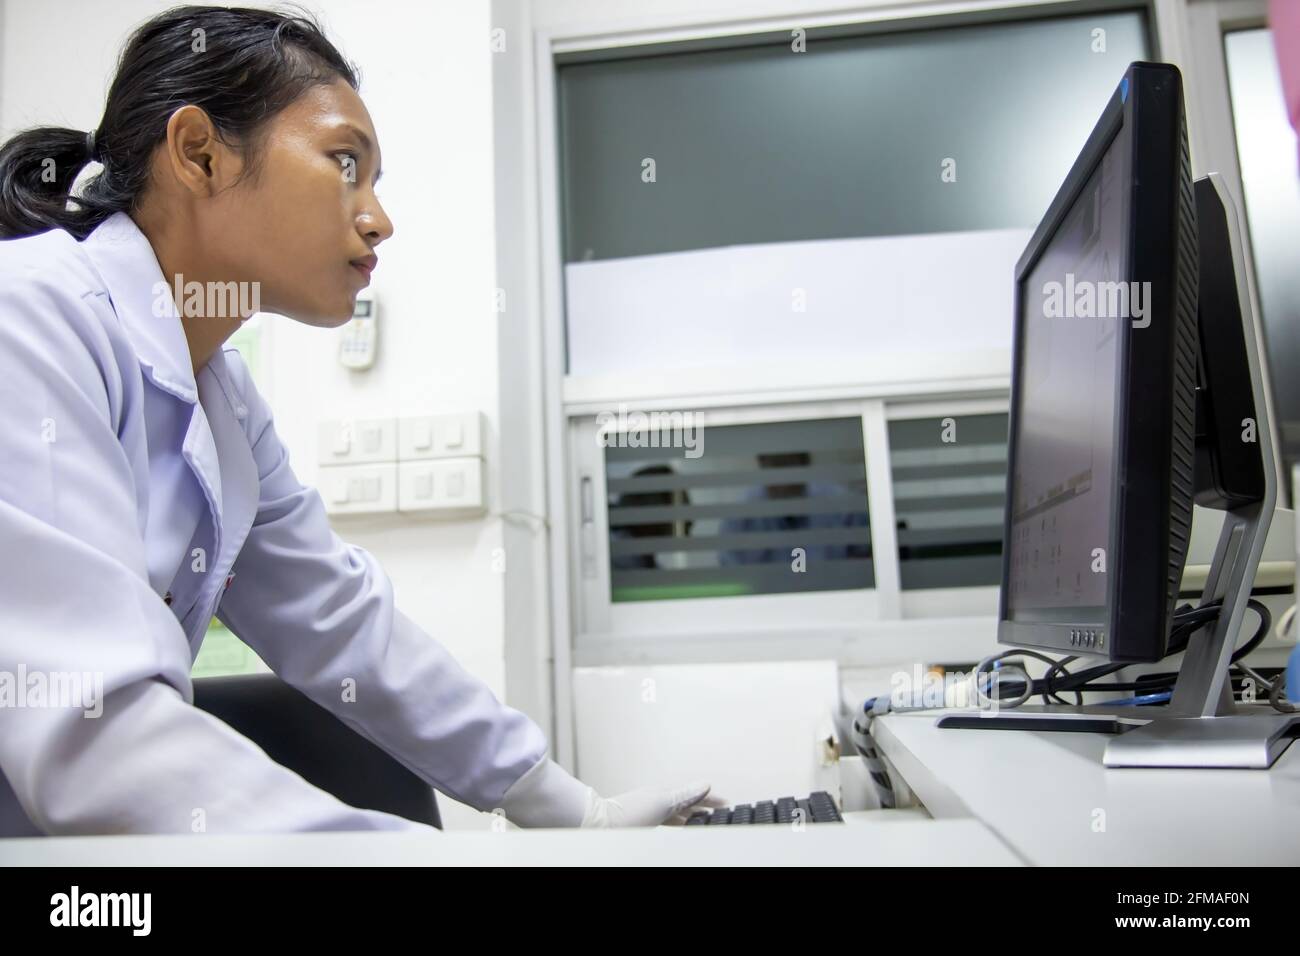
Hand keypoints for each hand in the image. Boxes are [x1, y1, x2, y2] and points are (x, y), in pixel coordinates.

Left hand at [581, 781, 729, 826]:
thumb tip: (706, 784)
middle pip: (688, 802)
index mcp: (666, 793)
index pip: (695, 795)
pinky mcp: (645, 819)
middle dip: (705, 806)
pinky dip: (680, 821)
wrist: (601, 823)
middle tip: (719, 812)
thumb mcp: (662, 803)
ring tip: (704, 819)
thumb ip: (685, 794)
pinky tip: (678, 825)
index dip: (711, 799)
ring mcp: (651, 808)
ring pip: (679, 811)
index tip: (726, 803)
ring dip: (693, 814)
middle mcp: (659, 798)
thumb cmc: (629, 813)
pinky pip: (669, 819)